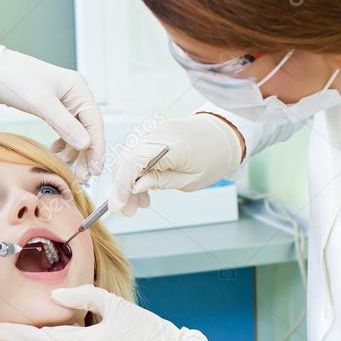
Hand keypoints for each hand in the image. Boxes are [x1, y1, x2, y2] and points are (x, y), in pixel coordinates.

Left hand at [0, 34, 103, 181]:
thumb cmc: (12, 78)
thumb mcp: (40, 102)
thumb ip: (64, 124)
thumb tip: (86, 145)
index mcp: (78, 88)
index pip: (95, 123)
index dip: (97, 148)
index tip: (95, 170)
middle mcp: (74, 94)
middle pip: (88, 129)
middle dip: (86, 154)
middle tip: (83, 178)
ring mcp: (62, 101)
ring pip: (76, 132)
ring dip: (75, 152)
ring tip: (71, 171)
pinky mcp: (50, 108)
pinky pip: (63, 129)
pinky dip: (63, 143)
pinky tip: (56, 153)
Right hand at [108, 113, 242, 216]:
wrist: (223, 135)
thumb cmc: (213, 159)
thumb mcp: (189, 180)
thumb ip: (159, 182)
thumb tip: (134, 188)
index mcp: (171, 145)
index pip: (133, 163)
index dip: (121, 186)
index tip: (116, 206)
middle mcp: (157, 133)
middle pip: (125, 160)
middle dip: (122, 188)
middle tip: (129, 210)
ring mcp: (153, 130)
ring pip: (127, 158)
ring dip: (128, 181)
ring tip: (139, 203)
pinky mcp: (152, 133)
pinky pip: (135, 152)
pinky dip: (135, 171)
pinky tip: (143, 187)